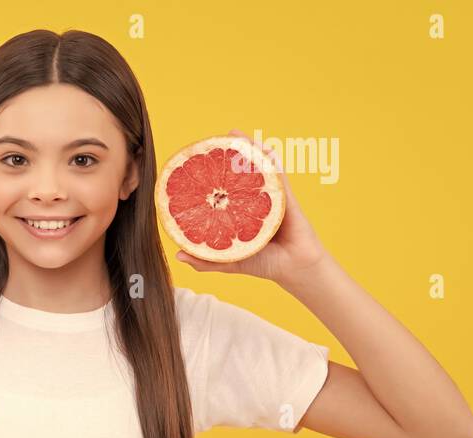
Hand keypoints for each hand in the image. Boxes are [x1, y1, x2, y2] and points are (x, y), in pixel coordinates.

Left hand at [175, 129, 328, 284]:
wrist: (294, 268)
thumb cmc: (264, 263)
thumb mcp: (229, 261)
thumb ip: (205, 259)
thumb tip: (178, 255)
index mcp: (239, 212)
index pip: (224, 190)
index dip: (213, 175)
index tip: (200, 160)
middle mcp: (253, 201)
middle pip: (241, 174)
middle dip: (230, 154)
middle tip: (219, 138)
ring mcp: (270, 198)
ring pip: (258, 169)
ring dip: (249, 149)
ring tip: (237, 134)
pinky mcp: (287, 199)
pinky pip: (278, 177)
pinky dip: (271, 162)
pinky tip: (264, 149)